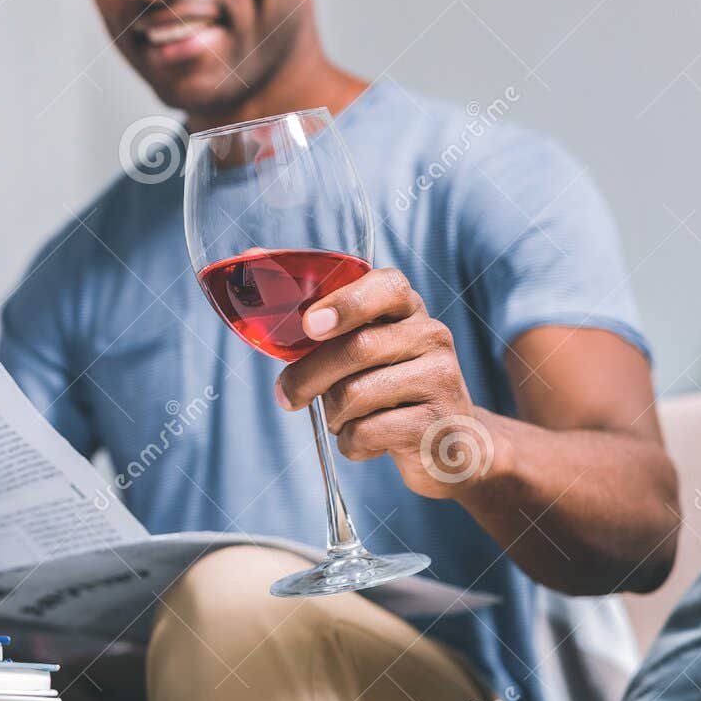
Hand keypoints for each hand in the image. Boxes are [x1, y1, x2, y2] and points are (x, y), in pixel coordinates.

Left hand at [274, 267, 500, 499]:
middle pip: (355, 348)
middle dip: (307, 376)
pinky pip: (367, 433)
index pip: (385, 287)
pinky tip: (366, 440)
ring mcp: (441, 378)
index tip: (309, 326)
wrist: (452, 442)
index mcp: (406, 308)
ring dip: (332, 415)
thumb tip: (249, 257)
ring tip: (343, 418)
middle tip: (286, 396)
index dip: (344, 304)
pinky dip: (351, 443)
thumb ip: (313, 311)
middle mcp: (431, 334)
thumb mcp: (359, 344)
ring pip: (355, 395)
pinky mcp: (436, 425)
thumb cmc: (387, 385)